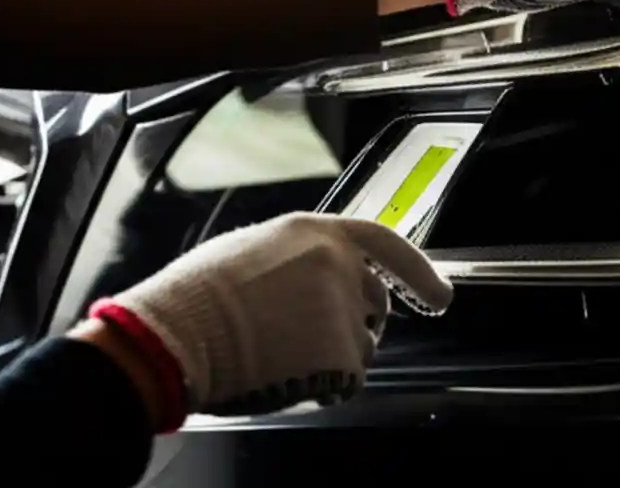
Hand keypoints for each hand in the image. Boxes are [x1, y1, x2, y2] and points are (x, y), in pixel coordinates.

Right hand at [81, 212, 451, 427]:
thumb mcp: (254, 249)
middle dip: (355, 322)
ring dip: (335, 355)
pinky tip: (284, 374)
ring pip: (363, 344)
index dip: (417, 272)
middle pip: (375, 302)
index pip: (387, 245)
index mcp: (319, 233)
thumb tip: (314, 275)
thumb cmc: (200, 296)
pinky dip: (323, 386)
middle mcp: (343, 267)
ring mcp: (346, 311)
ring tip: (280, 352)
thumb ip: (300, 258)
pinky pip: (347, 380)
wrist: (179, 334)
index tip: (441, 295)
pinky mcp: (342, 356)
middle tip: (309, 338)